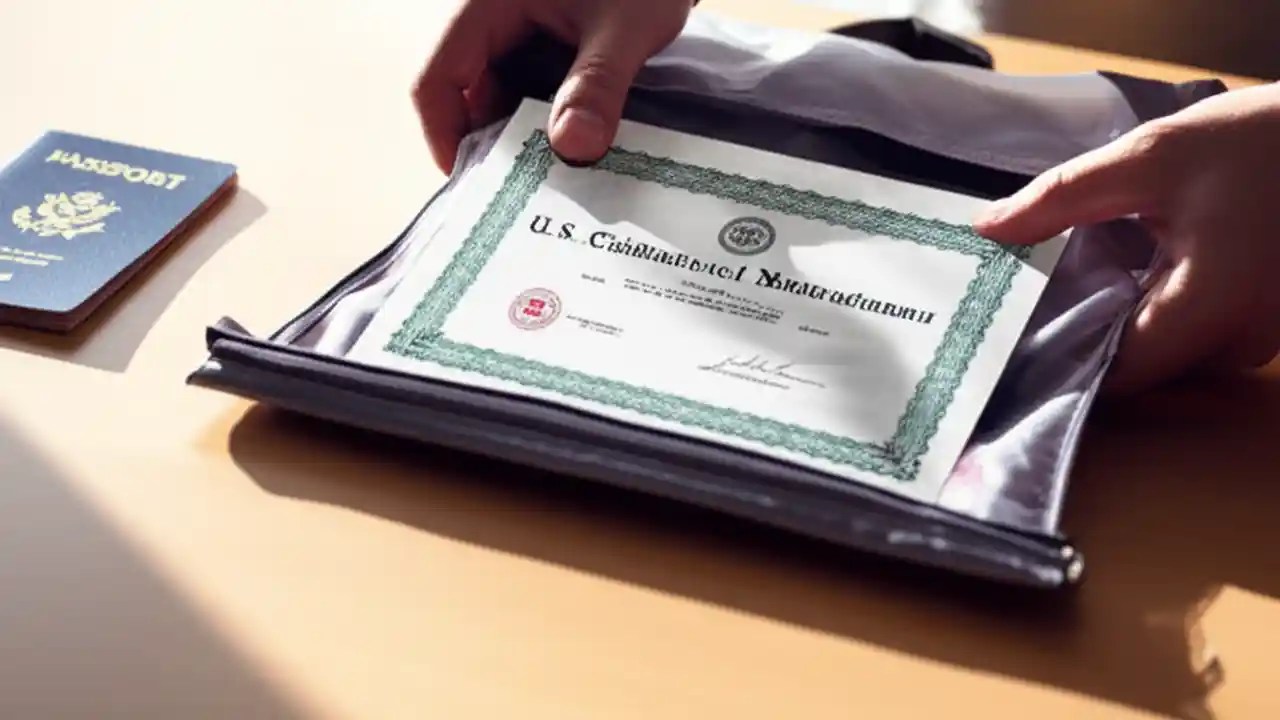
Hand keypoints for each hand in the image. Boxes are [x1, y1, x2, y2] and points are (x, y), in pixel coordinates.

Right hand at [413, 0, 693, 173]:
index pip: (436, 80)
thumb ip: (598, 82)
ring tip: (559, 181)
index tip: (476, 185)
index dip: (444, 136)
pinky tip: (579, 152)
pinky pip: (533, 95)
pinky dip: (550, 124)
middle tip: (528, 194)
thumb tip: (572, 148)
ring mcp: (518, 37)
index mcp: (486, 6)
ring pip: (503, 101)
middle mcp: (492, 23)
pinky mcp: (546, 49)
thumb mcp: (627, 26)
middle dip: (495, 147)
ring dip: (526, 139)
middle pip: (467, 98)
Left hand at [975, 82, 1279, 393]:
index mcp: (1212, 311)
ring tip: (1068, 281)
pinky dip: (1150, 312)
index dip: (1055, 355)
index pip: (1111, 372)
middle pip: (1134, 368)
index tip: (1006, 330)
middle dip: (1079, 335)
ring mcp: (1256, 342)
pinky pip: (1188, 338)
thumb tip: (988, 229)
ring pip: (1161, 355)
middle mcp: (1239, 345)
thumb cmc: (1257, 142)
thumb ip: (1062, 198)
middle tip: (1025, 298)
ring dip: (1115, 323)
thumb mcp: (1149, 157)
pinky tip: (1121, 275)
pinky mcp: (1259, 327)